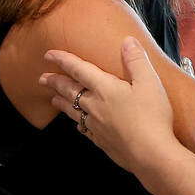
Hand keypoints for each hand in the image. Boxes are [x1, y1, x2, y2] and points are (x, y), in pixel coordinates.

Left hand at [39, 36, 178, 173]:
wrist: (150, 154)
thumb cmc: (152, 116)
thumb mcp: (150, 83)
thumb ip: (137, 61)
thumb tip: (127, 41)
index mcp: (105, 88)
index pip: (79, 70)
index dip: (63, 60)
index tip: (49, 55)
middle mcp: (95, 106)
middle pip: (70, 91)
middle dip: (55, 83)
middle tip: (42, 78)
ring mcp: (96, 125)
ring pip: (72, 111)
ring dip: (61, 102)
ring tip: (53, 99)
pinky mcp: (101, 141)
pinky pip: (84, 129)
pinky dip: (78, 123)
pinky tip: (79, 124)